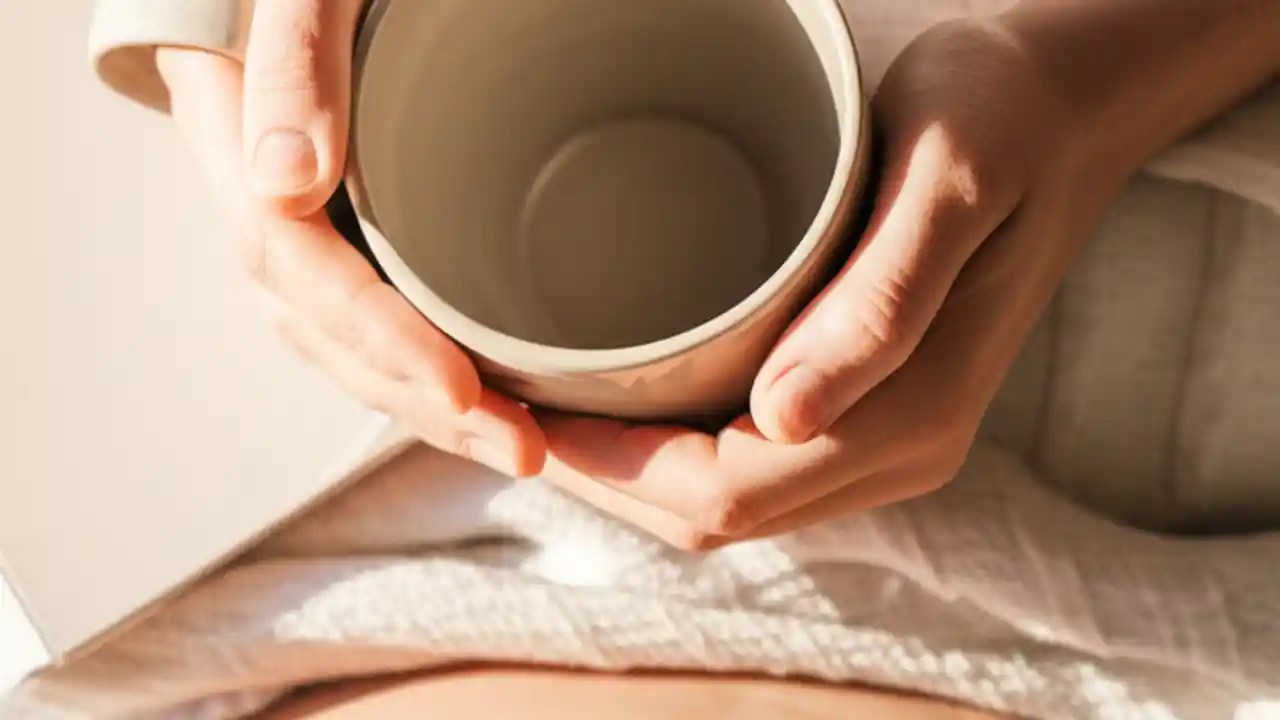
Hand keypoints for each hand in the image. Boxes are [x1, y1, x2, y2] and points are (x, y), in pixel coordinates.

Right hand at [156, 0, 545, 476]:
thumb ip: (291, 60)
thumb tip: (289, 178)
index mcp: (241, 143)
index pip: (299, 268)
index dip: (379, 337)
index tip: (461, 390)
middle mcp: (265, 200)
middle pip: (328, 334)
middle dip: (425, 407)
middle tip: (523, 451)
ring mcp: (304, 225)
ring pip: (350, 345)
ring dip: (432, 410)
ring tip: (523, 447)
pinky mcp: (346, 232)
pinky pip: (374, 319)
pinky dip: (428, 370)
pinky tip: (489, 399)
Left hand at [538, 20, 1115, 548]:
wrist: (1062, 110)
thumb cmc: (1000, 117)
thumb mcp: (947, 182)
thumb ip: (880, 307)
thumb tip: (783, 415)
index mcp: (912, 411)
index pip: (731, 493)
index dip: (616, 473)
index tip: (526, 418)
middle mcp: (898, 447)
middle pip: (718, 516)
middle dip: (605, 482)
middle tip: (514, 413)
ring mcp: (887, 436)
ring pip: (732, 502)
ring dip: (633, 472)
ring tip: (553, 408)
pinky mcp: (873, 409)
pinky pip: (755, 464)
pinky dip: (675, 448)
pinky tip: (632, 396)